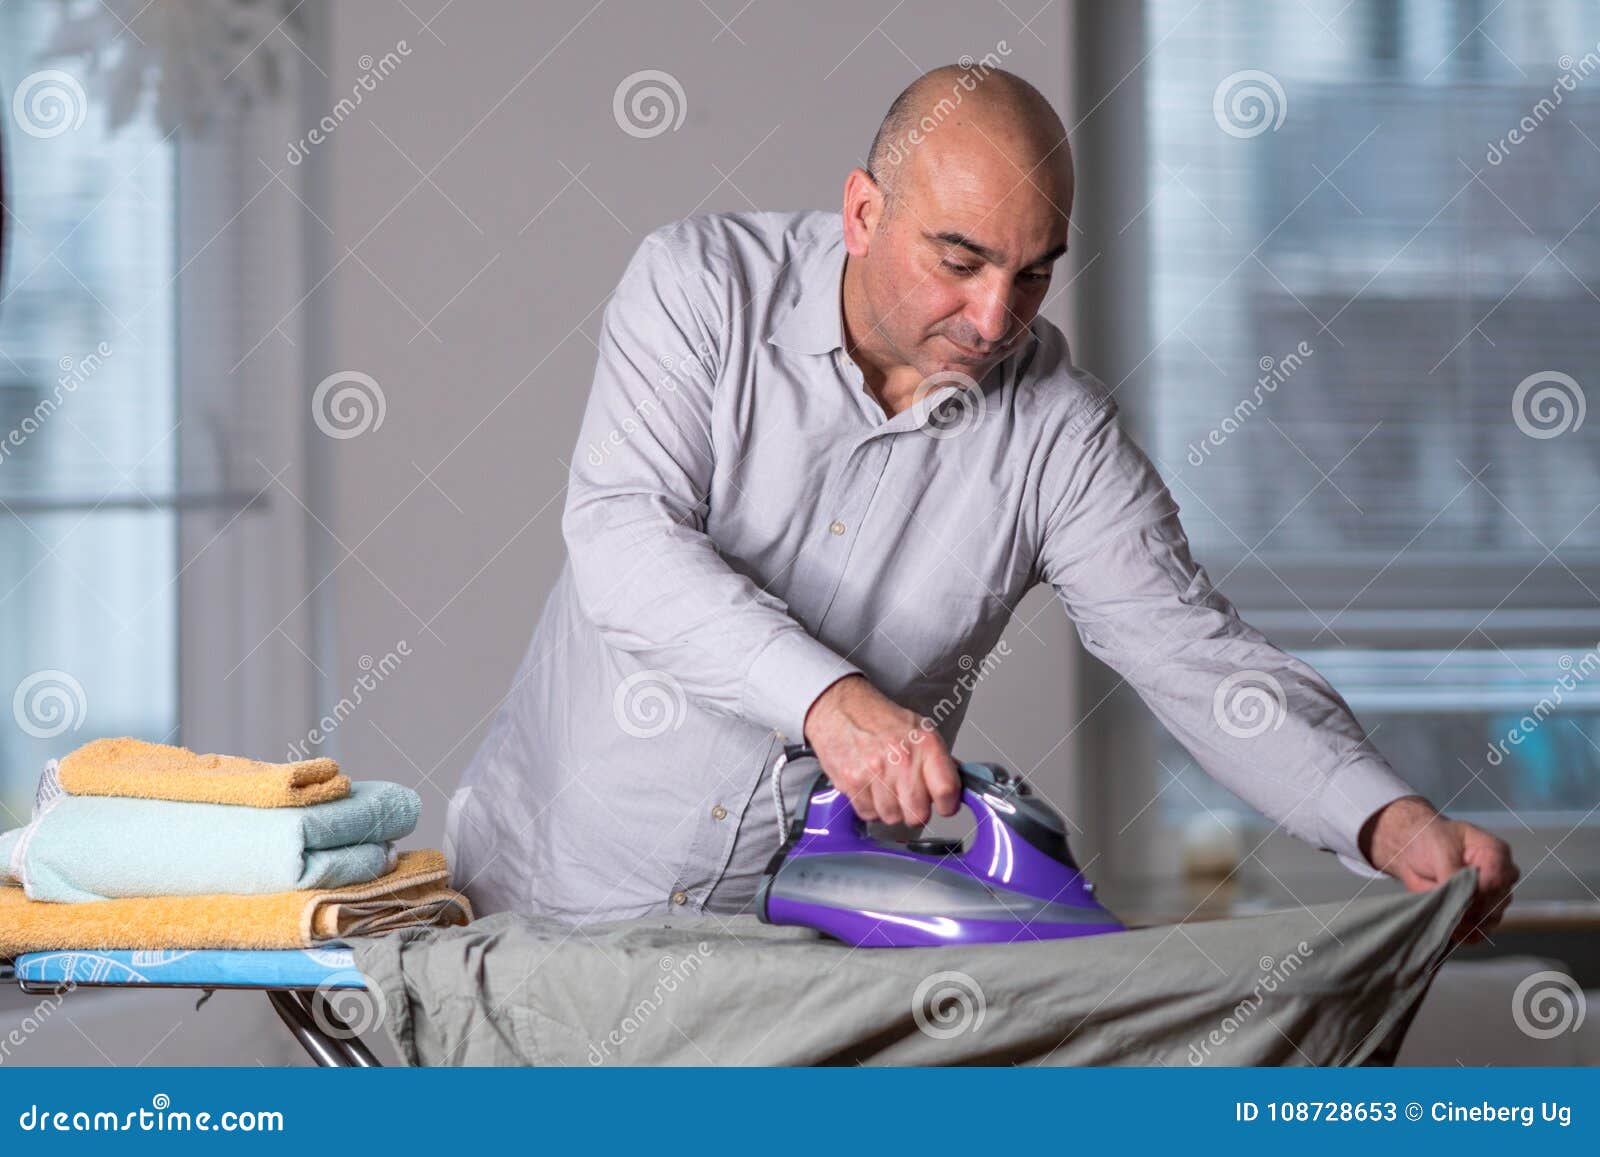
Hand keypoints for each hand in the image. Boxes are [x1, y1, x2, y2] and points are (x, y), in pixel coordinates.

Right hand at [801, 674, 960, 825]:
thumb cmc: (880, 719)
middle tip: (910, 797)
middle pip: (918, 814)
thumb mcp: (920, 730)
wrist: (840, 708)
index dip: (948, 805)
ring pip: (892, 818)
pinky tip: (870, 788)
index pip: (947, 791)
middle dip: (916, 811)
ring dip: (891, 810)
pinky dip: (870, 807)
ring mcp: (875, 772)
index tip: (944, 805)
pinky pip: (868, 814)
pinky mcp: (852, 782)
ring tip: (886, 788)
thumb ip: (940, 761)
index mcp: (926, 745)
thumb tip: (958, 787)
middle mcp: (902, 759)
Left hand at [1359, 795, 1519, 944]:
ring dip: (1464, 922)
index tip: (1451, 893)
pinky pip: (1479, 932)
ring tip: (1441, 911)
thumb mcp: (1439, 849)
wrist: (1414, 849)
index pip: (1495, 881)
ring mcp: (1493, 897)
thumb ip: (1452, 874)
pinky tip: (1447, 925)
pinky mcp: (1481, 913)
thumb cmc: (1429, 840)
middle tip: (1441, 904)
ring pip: (1488, 921)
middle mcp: (1501, 877)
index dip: (1474, 892)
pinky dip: (1463, 933)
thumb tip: (1458, 900)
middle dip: (1466, 909)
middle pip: (1494, 904)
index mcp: (1496, 853)